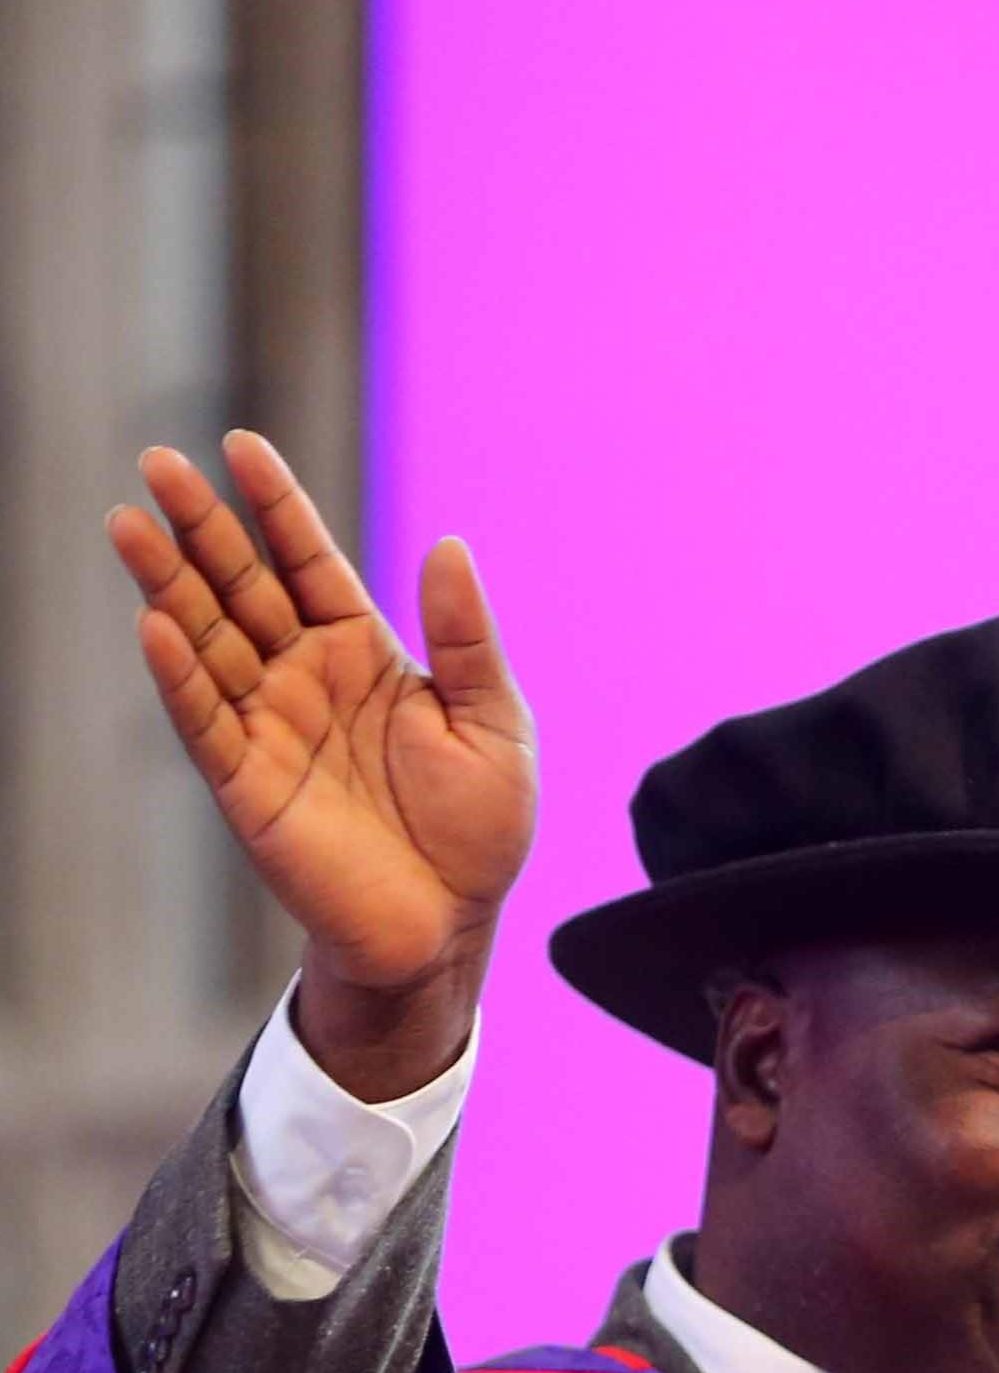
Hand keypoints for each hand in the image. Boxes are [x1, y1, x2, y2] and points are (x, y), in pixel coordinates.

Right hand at [107, 432, 535, 1099]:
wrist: (452, 925)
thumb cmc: (477, 829)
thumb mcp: (495, 724)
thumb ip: (468, 639)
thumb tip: (451, 547)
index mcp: (364, 655)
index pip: (309, 563)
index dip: (277, 507)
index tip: (242, 446)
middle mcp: (306, 679)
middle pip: (241, 587)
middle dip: (201, 527)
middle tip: (158, 463)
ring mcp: (270, 727)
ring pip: (207, 641)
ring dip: (167, 584)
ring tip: (129, 523)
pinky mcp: (248, 784)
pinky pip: (205, 720)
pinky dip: (179, 675)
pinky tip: (154, 624)